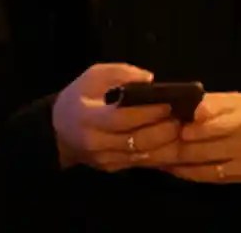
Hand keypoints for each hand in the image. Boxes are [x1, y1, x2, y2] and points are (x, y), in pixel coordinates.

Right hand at [51, 63, 181, 173]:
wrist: (58, 131)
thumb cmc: (79, 97)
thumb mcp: (94, 76)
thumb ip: (121, 73)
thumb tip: (150, 79)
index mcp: (87, 118)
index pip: (121, 118)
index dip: (147, 112)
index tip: (169, 103)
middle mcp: (96, 143)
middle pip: (136, 140)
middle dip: (163, 130)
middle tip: (182, 118)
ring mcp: (104, 159)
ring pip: (141, 156)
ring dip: (166, 144)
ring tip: (182, 129)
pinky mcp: (113, 168)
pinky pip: (140, 162)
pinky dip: (159, 153)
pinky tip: (172, 141)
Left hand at [151, 92, 240, 184]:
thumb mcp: (233, 101)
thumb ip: (210, 104)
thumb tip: (182, 106)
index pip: (210, 124)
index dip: (186, 126)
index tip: (164, 123)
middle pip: (201, 147)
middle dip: (171, 145)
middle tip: (146, 142)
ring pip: (201, 165)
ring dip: (173, 160)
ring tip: (151, 154)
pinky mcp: (240, 179)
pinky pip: (206, 177)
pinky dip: (184, 171)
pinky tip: (170, 166)